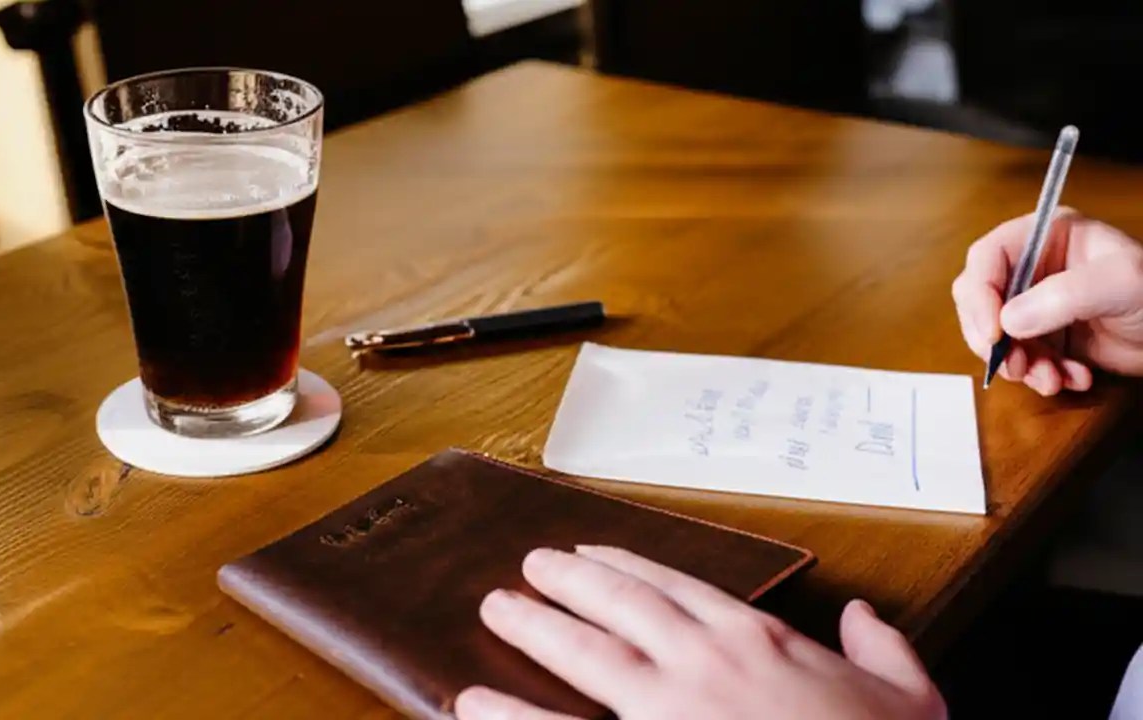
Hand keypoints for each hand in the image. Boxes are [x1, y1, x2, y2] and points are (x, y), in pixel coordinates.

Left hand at [455, 547, 944, 719]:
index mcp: (760, 641)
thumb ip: (885, 649)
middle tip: (528, 566)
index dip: (630, 568)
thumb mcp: (911, 701)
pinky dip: (512, 715)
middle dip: (568, 583)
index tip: (594, 557)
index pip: (679, 589)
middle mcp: (705, 662)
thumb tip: (864, 615)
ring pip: (585, 654)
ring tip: (493, 610)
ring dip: (535, 627)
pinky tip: (472, 704)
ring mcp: (668, 708)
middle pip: (621, 606)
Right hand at [952, 209, 1142, 394]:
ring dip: (1020, 364)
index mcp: (1044, 237)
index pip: (987, 259)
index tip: (994, 333)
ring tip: (1051, 379)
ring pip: (998, 337)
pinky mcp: (1046, 337)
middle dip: (994, 338)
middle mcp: (1033, 268)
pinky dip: (1042, 375)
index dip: (980, 296)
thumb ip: (1063, 297)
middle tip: (1013, 366)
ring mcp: (1037, 304)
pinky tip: (1073, 377)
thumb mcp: (1120, 282)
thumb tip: (1007, 322)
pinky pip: (1023, 359)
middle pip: (981, 300)